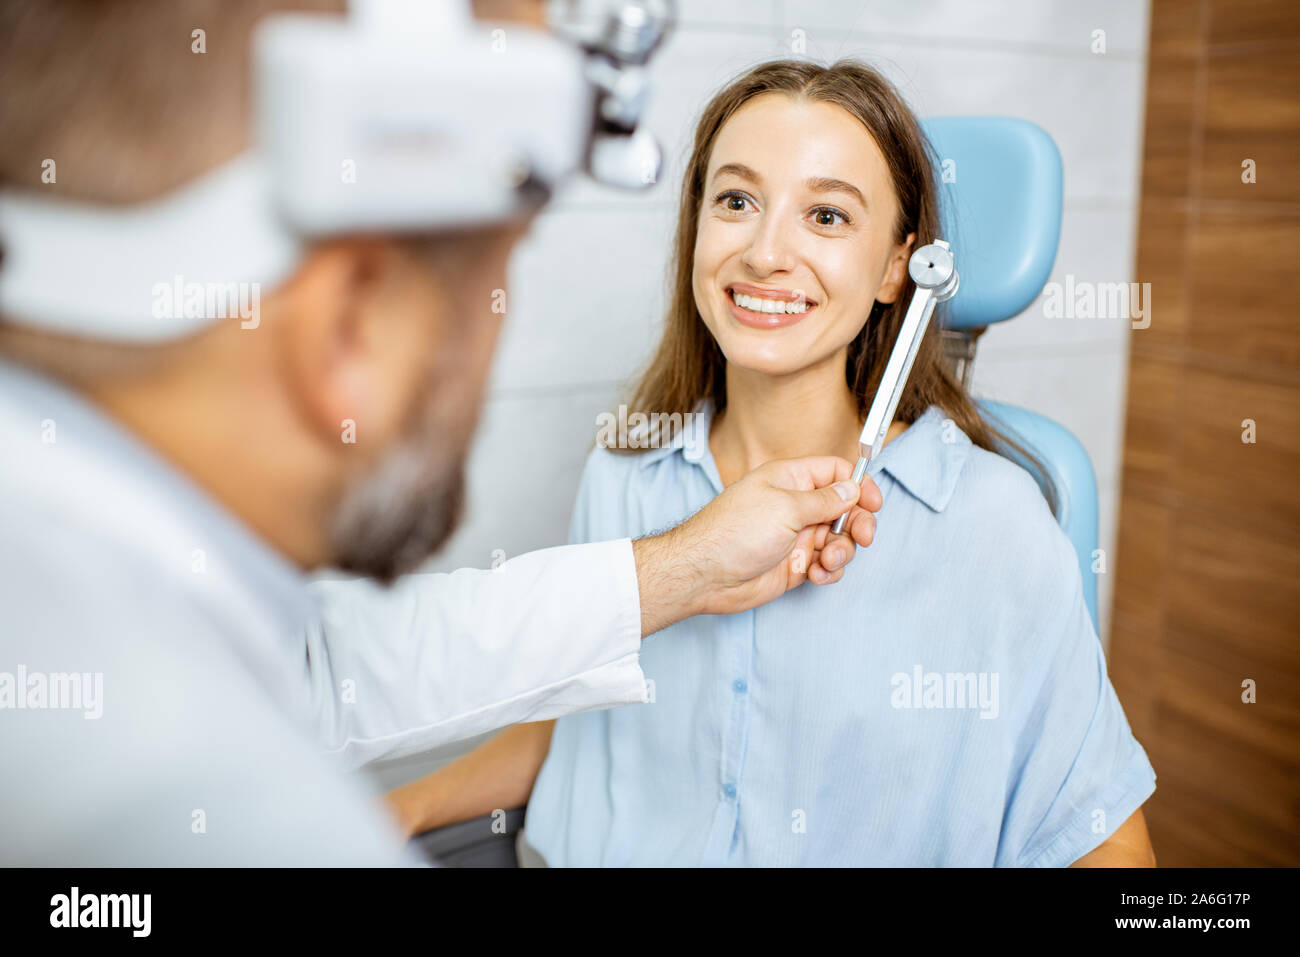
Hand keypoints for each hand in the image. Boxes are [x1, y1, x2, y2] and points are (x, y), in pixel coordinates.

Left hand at [632, 456, 881, 634]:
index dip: (858, 484)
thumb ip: (824, 500)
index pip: (835, 473)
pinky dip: (829, 571)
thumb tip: (852, 489)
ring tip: (826, 560)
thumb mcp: (785, 507)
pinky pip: (827, 565)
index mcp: (790, 480)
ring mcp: (796, 536)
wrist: (705, 575)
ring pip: (839, 540)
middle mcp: (795, 506)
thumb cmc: (734, 532)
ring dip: (842, 551)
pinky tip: (816, 574)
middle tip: (863, 536)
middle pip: (845, 509)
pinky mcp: (795, 564)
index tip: (875, 502)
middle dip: (858, 523)